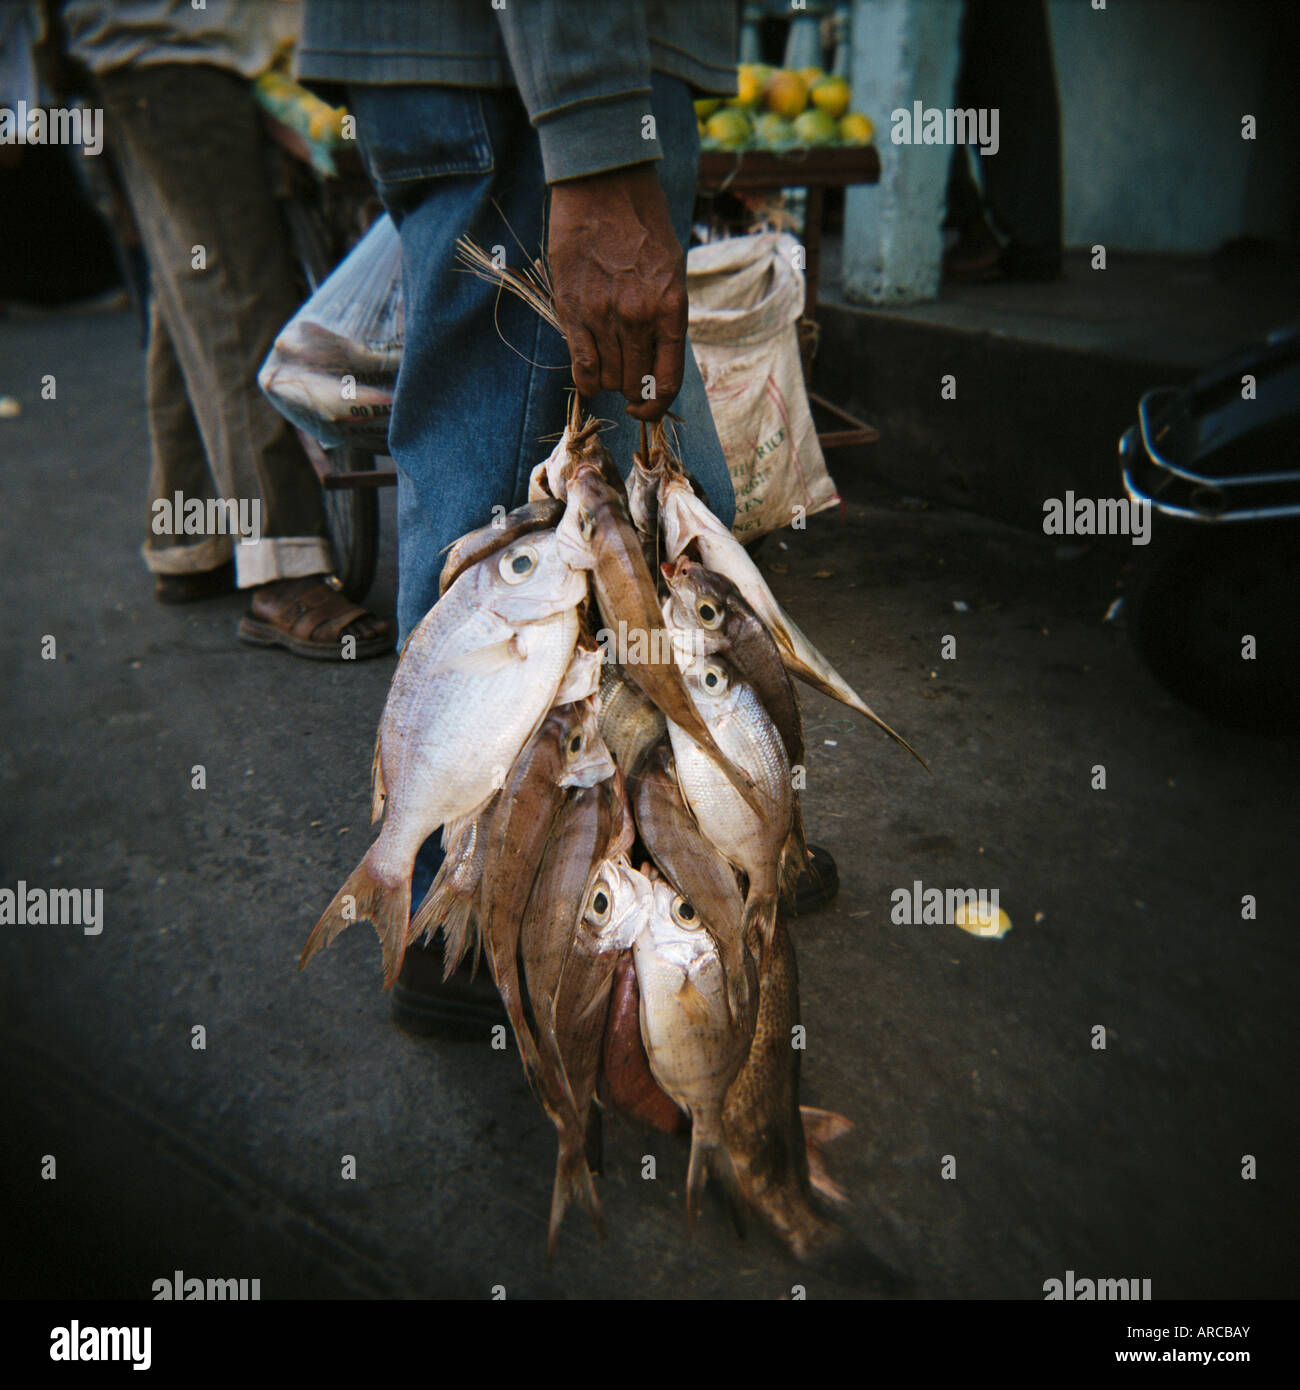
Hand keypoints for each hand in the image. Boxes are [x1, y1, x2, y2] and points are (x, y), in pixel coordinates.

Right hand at [547, 163, 686, 422]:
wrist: (603, 184)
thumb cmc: (642, 222)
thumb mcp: (672, 269)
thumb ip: (666, 316)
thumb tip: (656, 359)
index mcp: (671, 309)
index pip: (667, 381)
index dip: (656, 406)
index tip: (645, 407)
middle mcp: (639, 318)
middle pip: (635, 384)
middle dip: (632, 392)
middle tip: (627, 384)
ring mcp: (604, 316)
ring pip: (608, 378)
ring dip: (609, 380)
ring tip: (609, 366)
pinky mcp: (573, 311)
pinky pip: (581, 366)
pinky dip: (586, 381)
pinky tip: (589, 380)